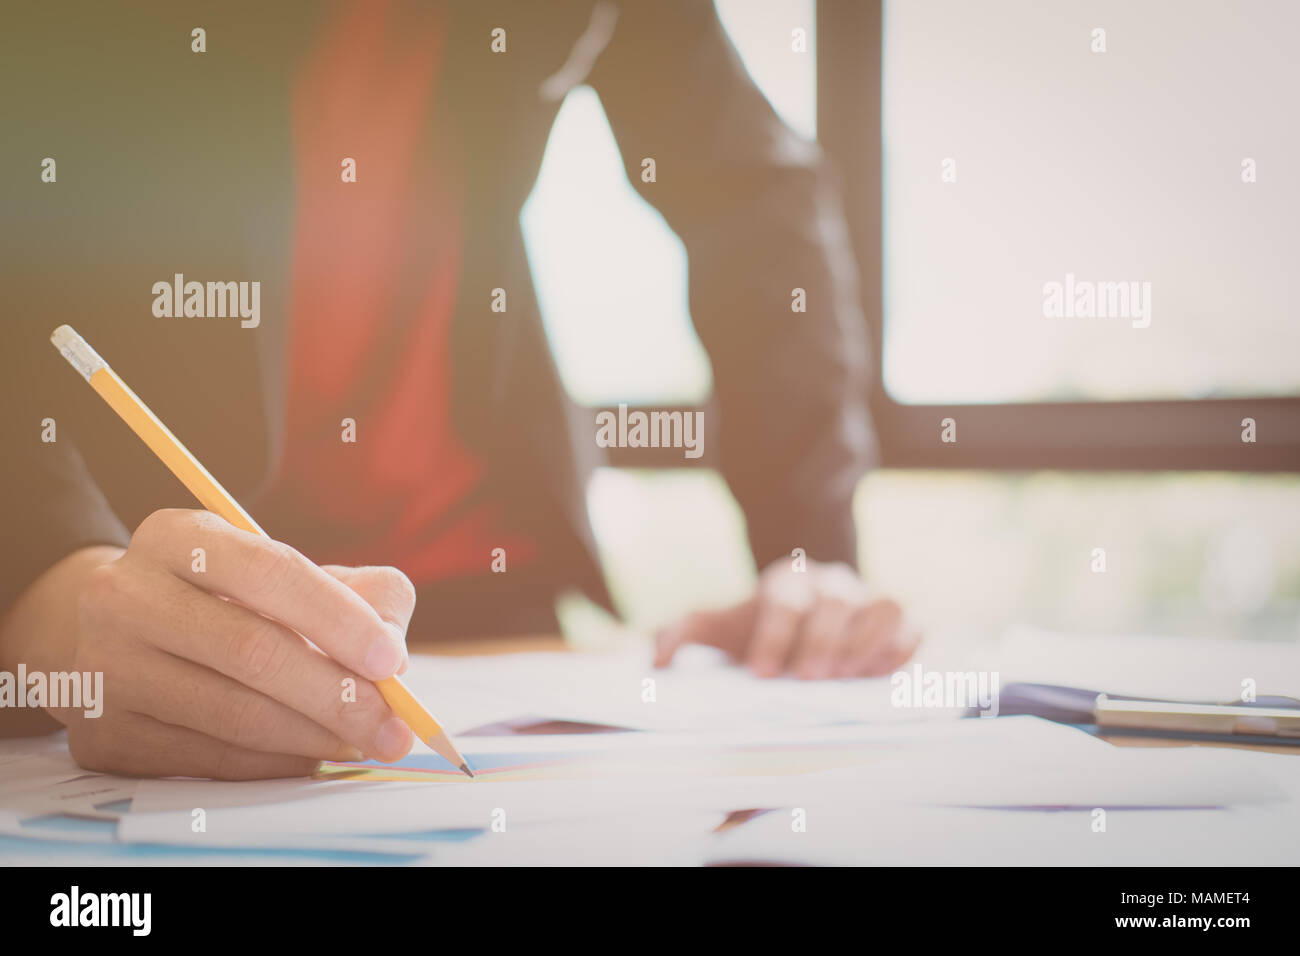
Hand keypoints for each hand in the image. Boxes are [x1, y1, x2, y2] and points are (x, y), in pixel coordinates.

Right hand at [10, 509, 418, 778]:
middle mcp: (125, 596)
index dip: (338, 618)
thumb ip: (361, 595)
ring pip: (233, 713)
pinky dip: (274, 763)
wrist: (127, 634)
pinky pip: (209, 758)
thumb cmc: (232, 599)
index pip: (268, 571)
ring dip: (314, 736)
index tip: (392, 662)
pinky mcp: (103, 733)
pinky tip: (312, 755)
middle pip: (251, 651)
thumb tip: (394, 659)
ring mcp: (105, 667)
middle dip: (338, 695)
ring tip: (364, 741)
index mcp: (176, 536)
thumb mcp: (289, 573)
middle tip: (393, 727)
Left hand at [654, 559, 919, 678]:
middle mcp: (831, 582)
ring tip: (846, 677)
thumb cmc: (756, 627)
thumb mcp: (716, 626)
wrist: (801, 613)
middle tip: (809, 678)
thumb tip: (654, 661)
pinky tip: (882, 672)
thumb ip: (679, 634)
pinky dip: (902, 645)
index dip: (774, 635)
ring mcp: (869, 596)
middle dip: (822, 638)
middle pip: (835, 601)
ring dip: (866, 641)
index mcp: (786, 580)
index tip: (764, 673)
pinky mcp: (900, 617)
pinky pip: (912, 623)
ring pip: (881, 604)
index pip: (783, 600)